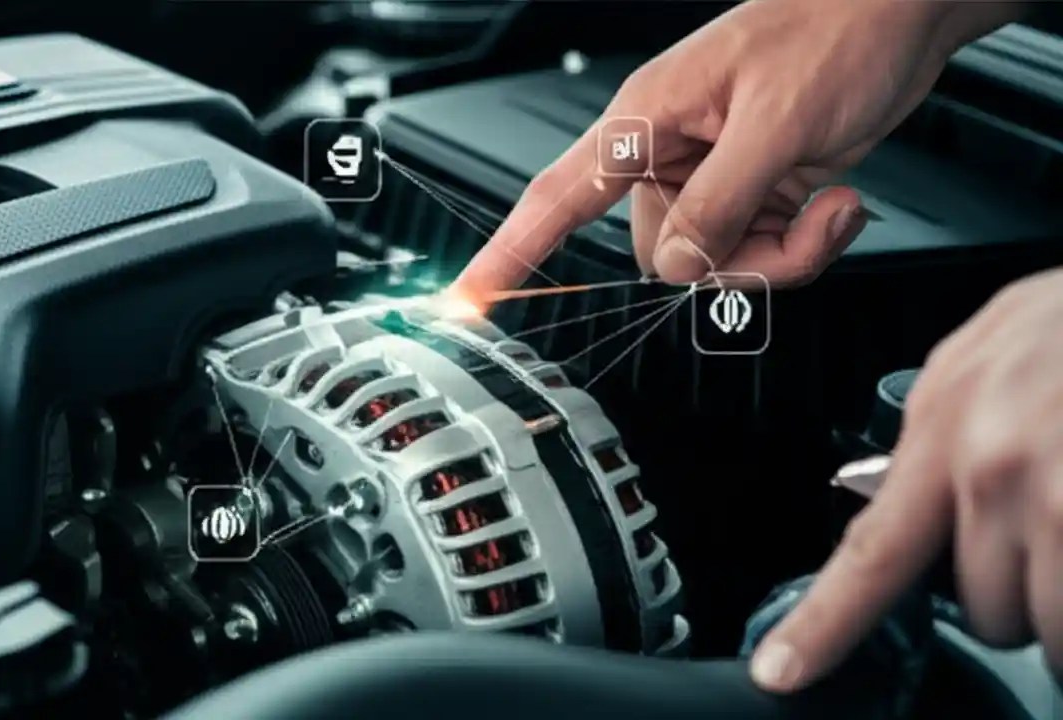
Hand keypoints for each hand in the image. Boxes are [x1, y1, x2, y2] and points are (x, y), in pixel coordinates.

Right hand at [451, 0, 1022, 301]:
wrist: (904, 12)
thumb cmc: (836, 28)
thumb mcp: (775, 122)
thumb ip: (718, 204)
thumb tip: (678, 267)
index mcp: (645, 121)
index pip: (556, 198)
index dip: (507, 253)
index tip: (466, 301)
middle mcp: (669, 152)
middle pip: (662, 256)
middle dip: (734, 261)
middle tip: (792, 226)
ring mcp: (713, 174)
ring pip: (713, 263)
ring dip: (778, 255)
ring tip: (826, 208)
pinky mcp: (755, 189)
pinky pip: (755, 252)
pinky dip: (800, 245)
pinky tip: (833, 205)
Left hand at [751, 267, 1062, 691]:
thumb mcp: (981, 359)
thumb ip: (938, 434)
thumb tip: (898, 494)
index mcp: (943, 425)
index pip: (870, 550)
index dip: (822, 625)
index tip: (779, 671)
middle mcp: (993, 469)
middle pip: (983, 608)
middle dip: (1016, 592)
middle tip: (1048, 529)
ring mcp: (1057, 499)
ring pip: (1045, 624)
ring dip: (1062, 600)